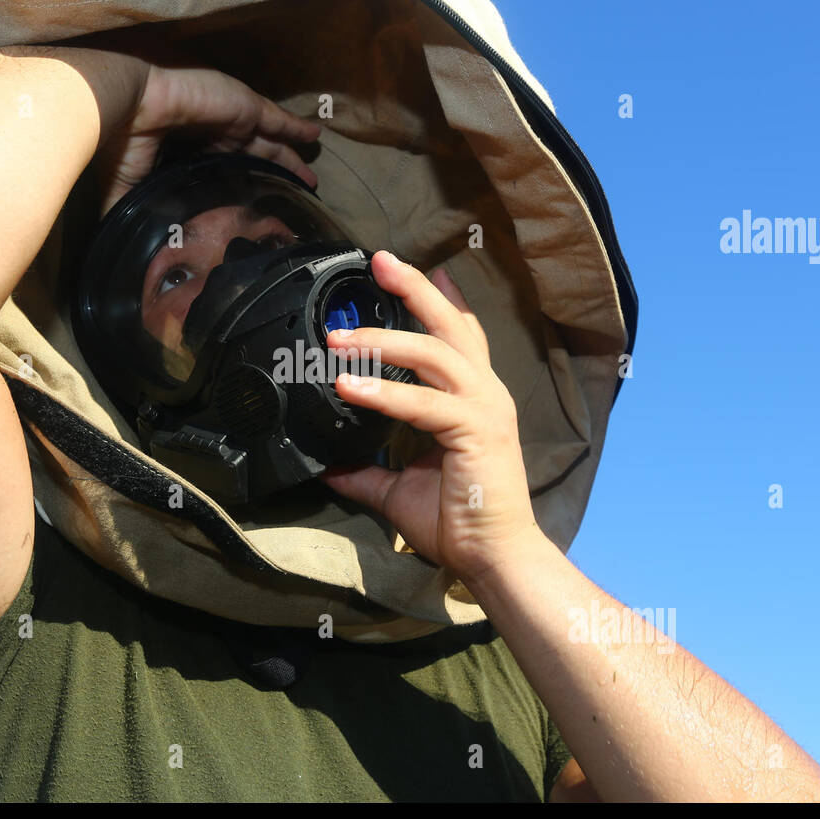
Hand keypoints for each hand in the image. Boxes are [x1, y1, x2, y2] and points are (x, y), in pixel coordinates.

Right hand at [95, 61, 320, 215]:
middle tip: (297, 192)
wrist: (124, 104)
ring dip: (291, 158)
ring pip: (270, 141)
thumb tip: (124, 252)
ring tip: (312, 178)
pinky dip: (296, 128)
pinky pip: (278, 120)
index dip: (241, 181)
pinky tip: (315, 136)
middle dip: (276, 172)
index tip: (257, 202)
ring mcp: (230, 118)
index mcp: (186, 150)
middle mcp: (212, 133)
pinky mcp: (244, 107)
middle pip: (254, 155)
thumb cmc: (120, 144)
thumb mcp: (126, 189)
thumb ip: (132, 215)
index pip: (222, 166)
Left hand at [322, 251, 542, 582]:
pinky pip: (425, 403)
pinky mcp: (477, 431)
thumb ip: (364, 470)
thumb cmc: (457, 521)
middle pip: (451, 327)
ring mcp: (484, 409)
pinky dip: (385, 392)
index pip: (460, 337)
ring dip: (383, 340)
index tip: (414, 268)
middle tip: (379, 260)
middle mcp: (484, 394)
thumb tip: (327, 464)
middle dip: (415, 289)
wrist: (492, 558)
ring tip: (339, 338)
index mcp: (471, 400)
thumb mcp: (396, 488)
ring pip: (435, 353)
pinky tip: (348, 386)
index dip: (440, 299)